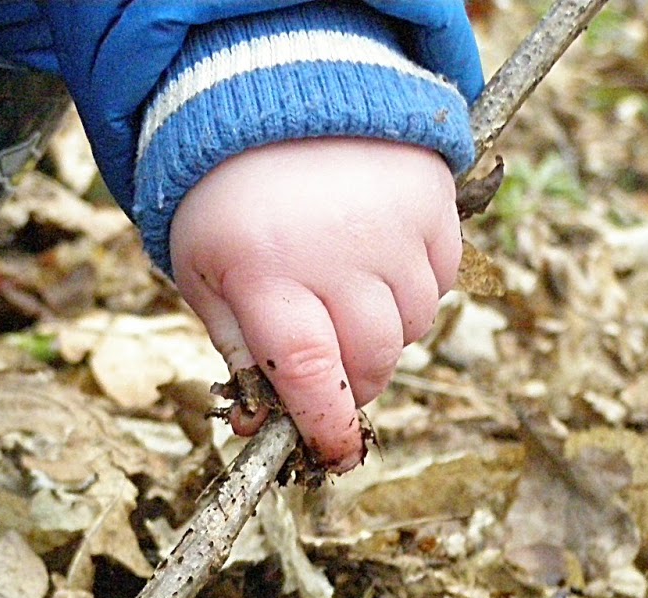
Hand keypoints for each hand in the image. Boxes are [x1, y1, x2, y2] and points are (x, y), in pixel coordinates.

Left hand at [170, 137, 461, 469]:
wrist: (272, 93)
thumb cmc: (226, 200)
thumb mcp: (206, 275)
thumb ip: (238, 349)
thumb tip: (264, 428)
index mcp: (266, 273)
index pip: (313, 374)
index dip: (329, 425)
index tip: (333, 454)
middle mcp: (337, 251)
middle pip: (372, 360)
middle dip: (353, 383)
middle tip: (328, 367)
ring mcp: (393, 223)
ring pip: (412, 326)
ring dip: (382, 335)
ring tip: (342, 296)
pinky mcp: (432, 199)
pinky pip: (441, 281)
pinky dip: (412, 290)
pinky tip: (372, 262)